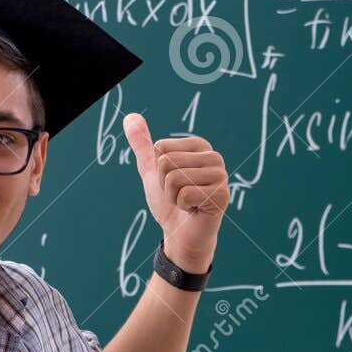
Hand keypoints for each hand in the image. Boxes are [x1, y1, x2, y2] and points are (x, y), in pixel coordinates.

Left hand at [123, 112, 228, 274]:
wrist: (180, 235)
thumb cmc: (169, 203)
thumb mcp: (151, 170)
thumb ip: (142, 144)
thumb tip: (129, 117)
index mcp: (199, 145)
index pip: (161, 148)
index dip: (158, 171)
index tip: (172, 183)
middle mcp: (214, 156)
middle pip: (167, 162)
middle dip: (164, 185)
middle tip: (179, 195)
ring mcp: (221, 176)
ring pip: (174, 178)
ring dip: (173, 196)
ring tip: (186, 202)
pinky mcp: (222, 195)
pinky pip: (185, 194)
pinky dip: (182, 206)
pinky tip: (194, 210)